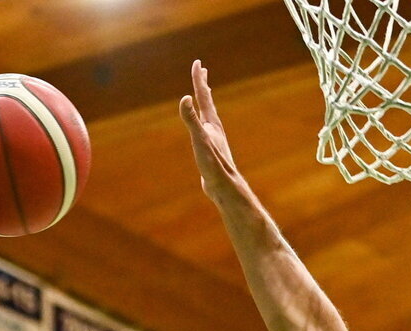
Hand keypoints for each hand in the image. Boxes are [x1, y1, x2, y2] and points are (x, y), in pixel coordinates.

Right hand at [179, 60, 239, 201]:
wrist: (224, 186)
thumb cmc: (213, 164)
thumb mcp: (199, 139)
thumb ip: (191, 119)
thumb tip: (185, 98)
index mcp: (211, 123)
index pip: (203, 96)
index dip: (198, 79)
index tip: (198, 63)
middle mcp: (215, 129)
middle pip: (208, 103)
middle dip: (204, 87)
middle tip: (203, 72)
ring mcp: (214, 140)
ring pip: (209, 117)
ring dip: (206, 104)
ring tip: (204, 98)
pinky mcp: (212, 152)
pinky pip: (207, 131)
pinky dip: (204, 124)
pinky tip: (204, 131)